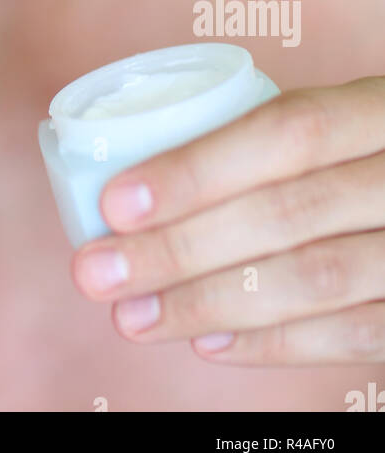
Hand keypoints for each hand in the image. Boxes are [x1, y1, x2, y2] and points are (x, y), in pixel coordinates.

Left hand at [71, 79, 384, 365]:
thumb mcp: (342, 118)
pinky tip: (206, 342)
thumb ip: (271, 138)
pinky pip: (352, 336)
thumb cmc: (365, 154)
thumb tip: (136, 178)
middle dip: (179, 248)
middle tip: (96, 272)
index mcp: (378, 109)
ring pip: (315, 281)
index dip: (198, 169)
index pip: (289, 132)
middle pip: (288, 214)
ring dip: (208, 303)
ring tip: (132, 315)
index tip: (114, 202)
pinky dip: (272, 343)